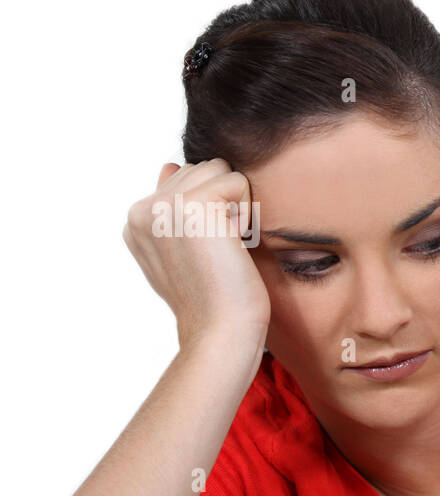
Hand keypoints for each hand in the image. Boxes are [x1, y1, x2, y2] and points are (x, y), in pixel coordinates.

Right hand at [122, 159, 270, 353]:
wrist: (220, 330)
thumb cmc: (213, 299)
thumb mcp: (185, 251)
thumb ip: (172, 209)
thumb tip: (170, 165)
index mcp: (138, 220)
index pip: (186, 179)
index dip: (212, 210)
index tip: (208, 252)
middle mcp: (142, 210)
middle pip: (203, 169)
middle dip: (224, 202)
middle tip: (221, 248)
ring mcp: (162, 206)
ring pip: (219, 170)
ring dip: (236, 204)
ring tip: (227, 243)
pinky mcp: (190, 205)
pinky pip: (237, 181)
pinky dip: (247, 211)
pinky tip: (235, 242)